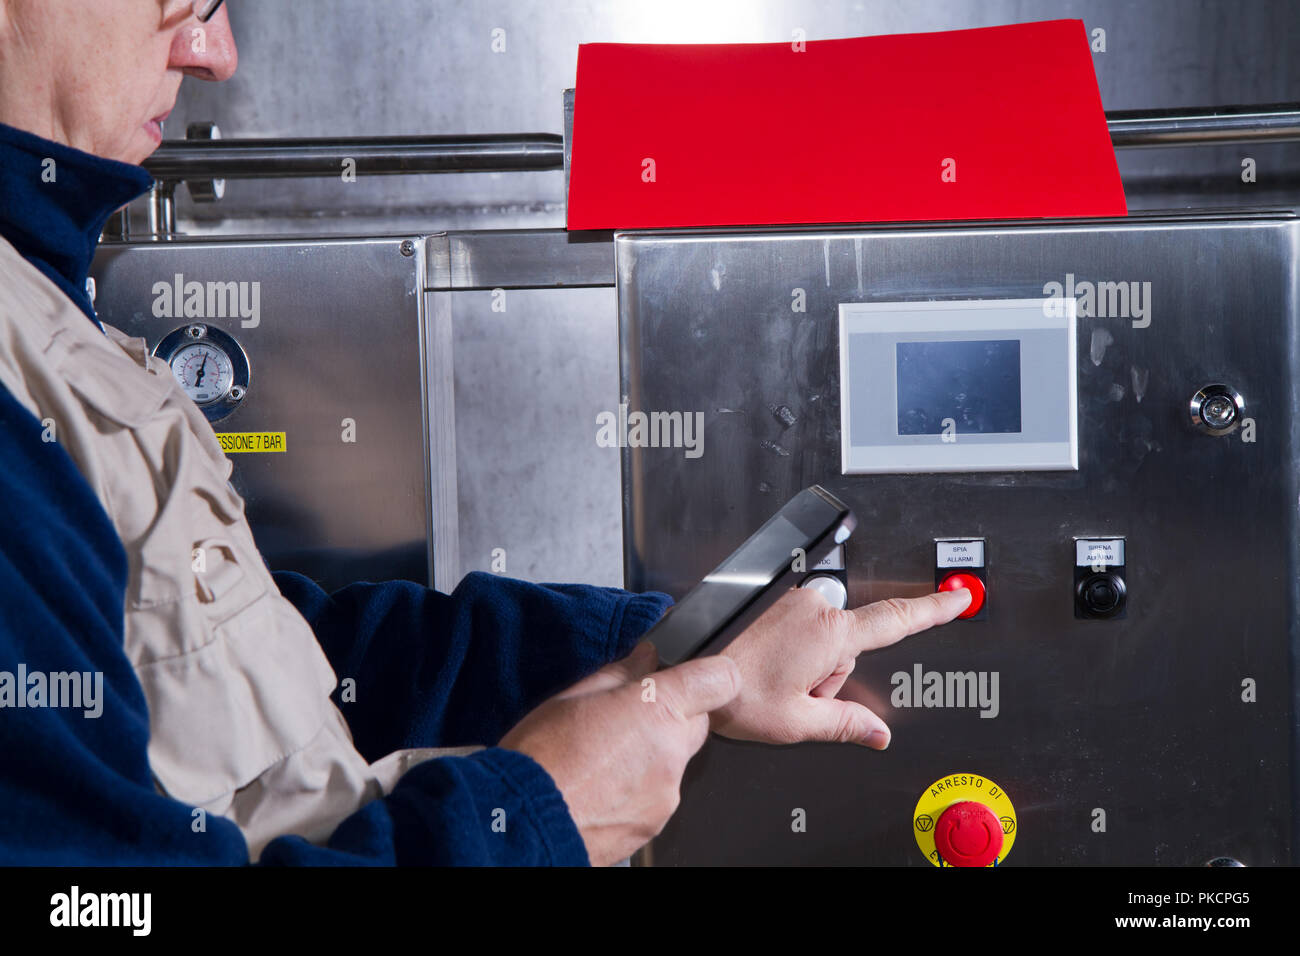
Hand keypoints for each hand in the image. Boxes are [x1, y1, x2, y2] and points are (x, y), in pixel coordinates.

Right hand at [499, 642, 740, 865]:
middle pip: (697, 723)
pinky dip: (639, 789)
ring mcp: (667, 792)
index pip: (720, 680)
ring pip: (675, 762)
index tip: (696, 676)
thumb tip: (645, 659)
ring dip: (652, 757)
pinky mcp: (656, 823)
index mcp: (656, 708)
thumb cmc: (541, 758)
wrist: (523, 820)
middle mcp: (671, 751)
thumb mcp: (575, 695)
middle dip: (672, 717)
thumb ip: (622, 673)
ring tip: (603, 760)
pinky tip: (603, 785)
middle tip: (628, 720)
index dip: (710, 675)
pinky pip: (659, 795)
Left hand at [709, 586, 971, 748]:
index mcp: (830, 634)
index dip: (933, 610)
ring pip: (824, 638)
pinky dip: (793, 648)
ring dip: (809, 662)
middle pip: (850, 645)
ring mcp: (794, 599)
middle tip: (795, 691)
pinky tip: (768, 664)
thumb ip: (845, 723)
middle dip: (830, 673)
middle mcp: (815, 607)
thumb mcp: (799, 721)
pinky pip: (802, 626)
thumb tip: (878, 732)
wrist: (696, 668)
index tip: (958, 597)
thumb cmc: (738, 693)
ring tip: (775, 678)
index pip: (896, 620)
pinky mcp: (777, 599)